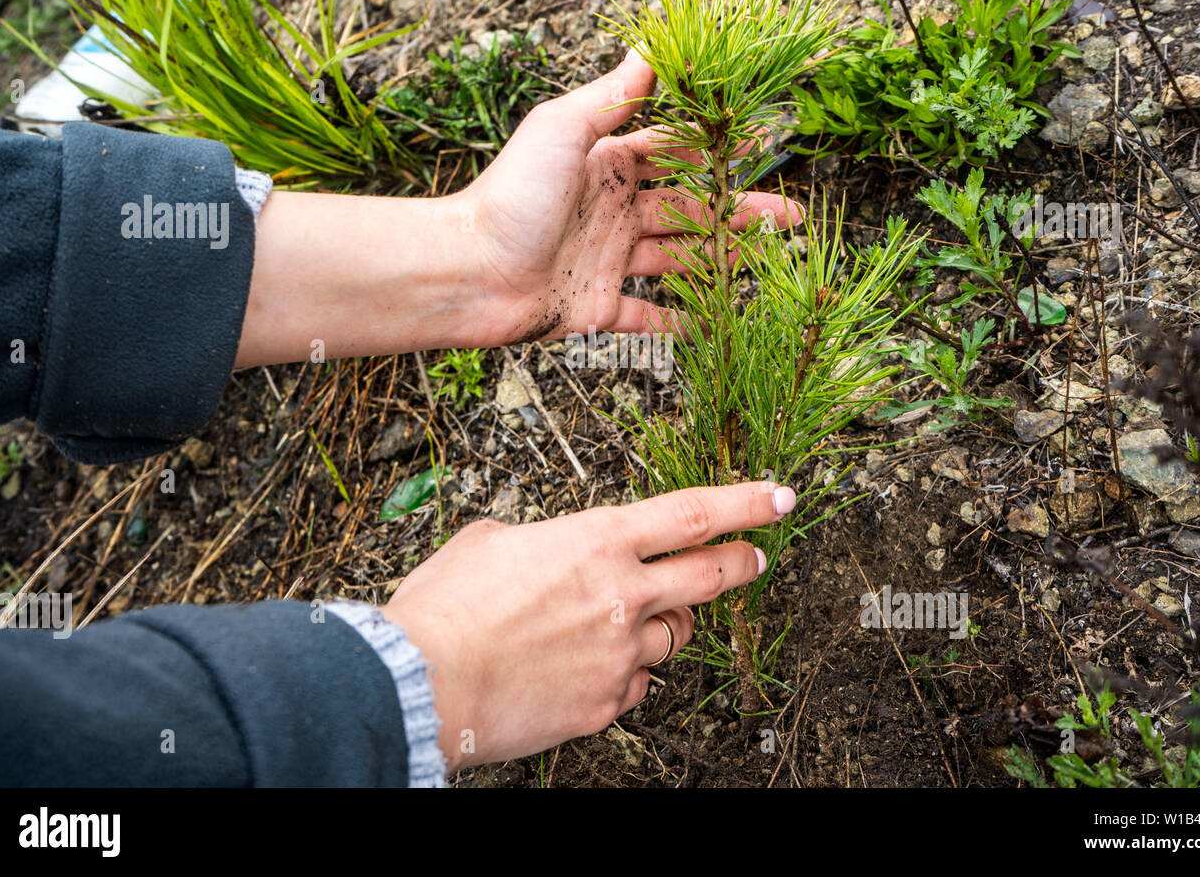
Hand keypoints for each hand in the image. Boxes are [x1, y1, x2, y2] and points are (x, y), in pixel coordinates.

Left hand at [234, 53, 801, 366]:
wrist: (468, 272)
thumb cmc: (511, 197)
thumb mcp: (561, 130)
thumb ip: (609, 96)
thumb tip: (647, 46)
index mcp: (606, 168)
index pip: (674, 154)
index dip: (717, 151)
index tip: (762, 148)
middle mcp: (611, 213)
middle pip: (689, 210)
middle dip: (738, 212)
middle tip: (789, 216)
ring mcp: (605, 262)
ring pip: (677, 260)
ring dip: (720, 260)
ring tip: (764, 262)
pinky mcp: (595, 308)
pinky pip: (644, 316)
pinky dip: (675, 322)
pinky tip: (710, 323)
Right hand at [381, 480, 796, 771]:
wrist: (420, 681)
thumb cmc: (446, 608)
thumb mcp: (488, 542)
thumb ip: (537, 540)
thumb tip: (540, 550)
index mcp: (597, 542)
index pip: (693, 514)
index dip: (746, 504)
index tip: (779, 498)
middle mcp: (621, 595)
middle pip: (711, 576)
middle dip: (742, 562)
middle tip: (756, 556)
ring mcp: (619, 654)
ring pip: (675, 636)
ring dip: (666, 623)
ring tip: (636, 620)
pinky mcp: (604, 702)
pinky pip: (637, 684)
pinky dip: (626, 673)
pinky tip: (595, 667)